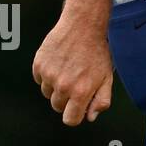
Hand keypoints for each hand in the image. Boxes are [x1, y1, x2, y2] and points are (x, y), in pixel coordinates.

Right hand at [32, 11, 114, 125]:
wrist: (83, 26)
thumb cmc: (97, 51)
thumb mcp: (107, 76)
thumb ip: (101, 100)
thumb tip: (90, 117)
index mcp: (81, 91)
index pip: (70, 119)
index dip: (75, 114)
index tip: (78, 106)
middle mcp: (63, 86)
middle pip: (58, 107)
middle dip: (66, 99)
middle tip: (76, 81)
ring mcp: (49, 75)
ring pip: (48, 93)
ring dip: (56, 86)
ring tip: (69, 69)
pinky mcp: (38, 65)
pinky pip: (40, 80)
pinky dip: (47, 75)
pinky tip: (59, 62)